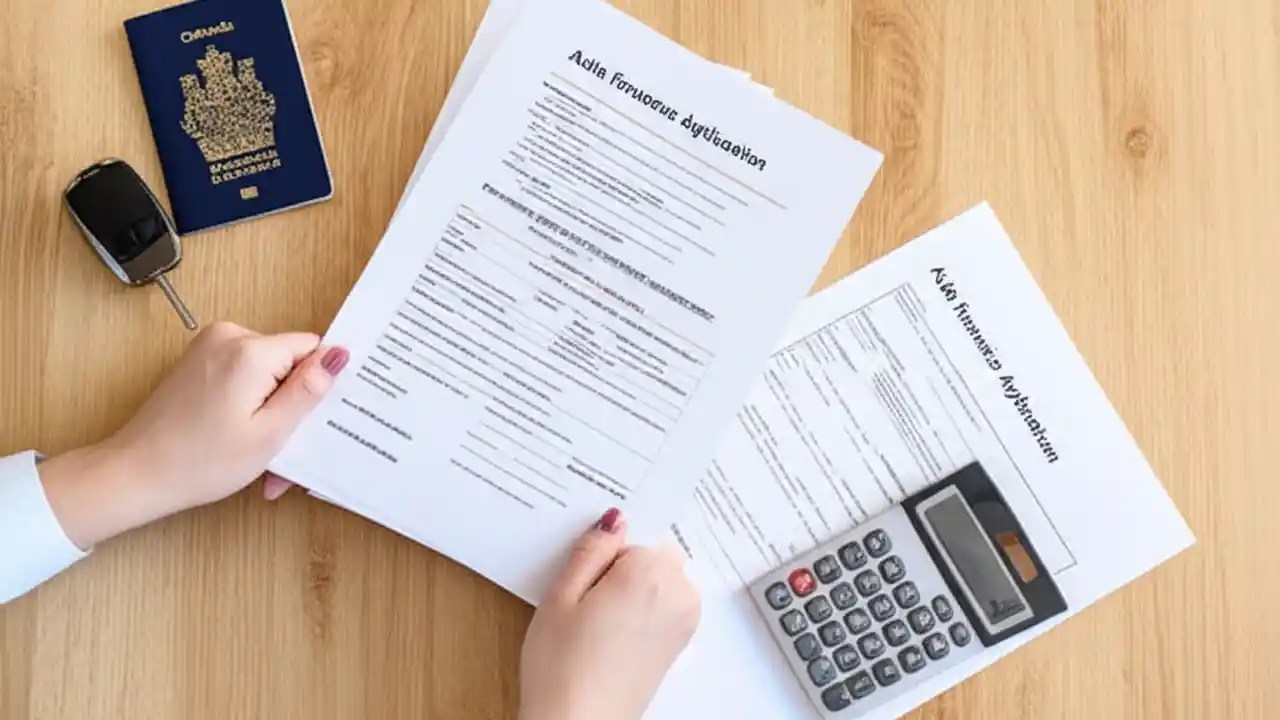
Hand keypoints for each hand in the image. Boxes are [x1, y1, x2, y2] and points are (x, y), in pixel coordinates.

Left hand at [38, 321, 348, 548]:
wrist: (134, 474)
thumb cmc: (201, 462)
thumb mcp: (270, 433)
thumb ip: (308, 390)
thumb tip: (339, 355)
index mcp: (251, 351)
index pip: (312, 349)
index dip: (318, 385)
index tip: (309, 423)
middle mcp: (229, 336)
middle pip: (288, 362)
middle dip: (292, 405)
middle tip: (284, 452)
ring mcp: (209, 346)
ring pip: (267, 372)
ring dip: (271, 410)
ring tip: (261, 453)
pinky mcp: (199, 360)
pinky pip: (243, 375)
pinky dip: (249, 405)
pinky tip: (242, 440)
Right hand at [519, 509, 700, 719]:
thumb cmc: (563, 669)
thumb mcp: (562, 595)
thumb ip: (592, 549)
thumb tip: (614, 520)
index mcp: (652, 572)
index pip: (633, 535)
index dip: (603, 556)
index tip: (585, 578)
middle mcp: (679, 592)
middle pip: (653, 555)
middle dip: (623, 570)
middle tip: (588, 604)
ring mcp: (685, 620)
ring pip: (660, 580)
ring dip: (634, 591)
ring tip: (598, 624)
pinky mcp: (680, 643)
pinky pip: (665, 605)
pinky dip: (643, 611)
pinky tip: (612, 636)